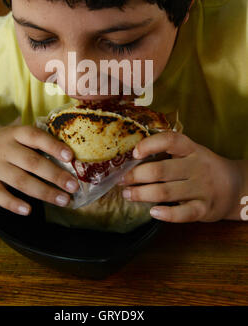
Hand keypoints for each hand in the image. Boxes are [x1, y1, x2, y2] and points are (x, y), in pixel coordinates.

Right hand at [0, 125, 78, 215]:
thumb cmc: (6, 143)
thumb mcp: (18, 134)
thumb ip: (38, 141)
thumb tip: (72, 155)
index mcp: (16, 134)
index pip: (35, 137)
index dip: (53, 146)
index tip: (70, 157)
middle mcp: (4, 149)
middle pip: (31, 162)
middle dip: (55, 175)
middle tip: (73, 186)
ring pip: (19, 180)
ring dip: (43, 192)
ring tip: (63, 200)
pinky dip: (13, 204)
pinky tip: (28, 210)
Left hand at [119, 131, 240, 222]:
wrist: (235, 187)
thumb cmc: (202, 168)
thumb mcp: (191, 153)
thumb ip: (168, 153)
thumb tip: (132, 157)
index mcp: (191, 149)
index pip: (170, 140)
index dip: (150, 144)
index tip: (134, 152)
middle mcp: (196, 167)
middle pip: (160, 170)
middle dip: (136, 176)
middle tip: (121, 180)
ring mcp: (201, 188)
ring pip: (166, 192)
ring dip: (142, 194)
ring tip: (128, 194)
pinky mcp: (204, 209)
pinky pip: (183, 213)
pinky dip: (166, 214)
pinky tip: (153, 212)